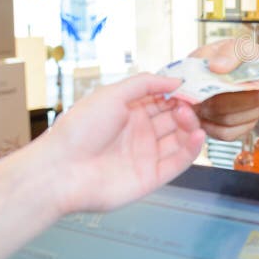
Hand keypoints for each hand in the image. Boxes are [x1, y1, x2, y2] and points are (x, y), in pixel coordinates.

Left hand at [45, 73, 204, 214]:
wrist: (61, 171)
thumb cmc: (79, 130)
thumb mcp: (112, 94)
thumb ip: (146, 83)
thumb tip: (175, 80)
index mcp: (129, 113)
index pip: (162, 100)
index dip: (178, 93)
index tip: (192, 87)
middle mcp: (140, 133)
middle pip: (174, 119)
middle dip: (186, 109)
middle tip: (193, 103)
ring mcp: (147, 156)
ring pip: (180, 139)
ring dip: (190, 126)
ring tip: (190, 117)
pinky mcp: (152, 177)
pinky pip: (179, 162)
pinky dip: (192, 149)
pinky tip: (197, 135)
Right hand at [190, 39, 258, 140]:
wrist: (256, 78)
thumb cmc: (245, 61)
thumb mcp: (243, 47)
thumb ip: (231, 52)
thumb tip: (216, 66)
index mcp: (194, 67)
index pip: (196, 80)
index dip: (217, 86)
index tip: (249, 83)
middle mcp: (192, 92)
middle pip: (213, 104)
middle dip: (247, 98)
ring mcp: (200, 112)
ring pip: (224, 120)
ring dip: (253, 110)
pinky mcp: (211, 128)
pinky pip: (227, 133)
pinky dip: (248, 122)